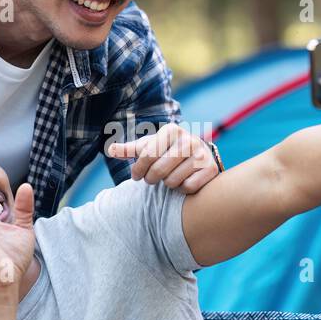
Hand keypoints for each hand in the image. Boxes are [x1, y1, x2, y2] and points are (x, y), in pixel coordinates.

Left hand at [106, 122, 220, 192]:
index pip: (146, 156)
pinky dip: (182, 189)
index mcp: (172, 130)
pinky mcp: (211, 169)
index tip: (136, 176)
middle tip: (152, 179)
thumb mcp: (149, 147)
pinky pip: (187, 188)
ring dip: (167, 184)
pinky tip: (184, 181)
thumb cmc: (167, 151)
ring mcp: (202, 154)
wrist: (199, 156)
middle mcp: (189, 139)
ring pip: (172, 182)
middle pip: (158, 171)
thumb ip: (130, 149)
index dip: (138, 170)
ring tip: (169, 177)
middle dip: (151, 179)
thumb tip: (110, 149)